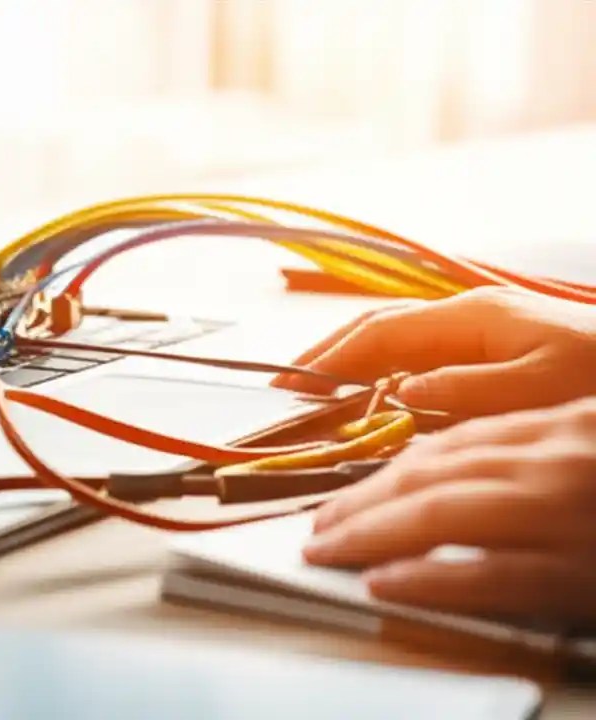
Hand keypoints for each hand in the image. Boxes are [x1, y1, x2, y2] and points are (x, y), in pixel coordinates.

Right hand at [272, 287, 595, 415]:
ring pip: (397, 337)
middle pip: (379, 327)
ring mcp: (482, 326)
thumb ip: (468, 390)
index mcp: (474, 318)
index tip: (292, 387)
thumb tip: (403, 392)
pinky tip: (375, 392)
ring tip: (316, 389)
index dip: (330, 360)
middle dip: (328, 355)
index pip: (380, 334)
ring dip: (352, 361)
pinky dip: (384, 369)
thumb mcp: (542, 389)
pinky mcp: (495, 344)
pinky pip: (421, 351)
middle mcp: (470, 314)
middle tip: (287, 387)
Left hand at [302, 397, 595, 625]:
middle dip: (363, 501)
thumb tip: (469, 478)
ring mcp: (561, 513)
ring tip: (326, 549)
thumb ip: (540, 457)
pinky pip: (485, 575)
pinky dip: (426, 578)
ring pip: (440, 513)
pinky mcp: (577, 572)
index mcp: (562, 426)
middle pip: (431, 474)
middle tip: (319, 524)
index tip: (352, 490)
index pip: (454, 443)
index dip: (390, 469)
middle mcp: (552, 462)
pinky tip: (381, 583)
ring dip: (369, 532)